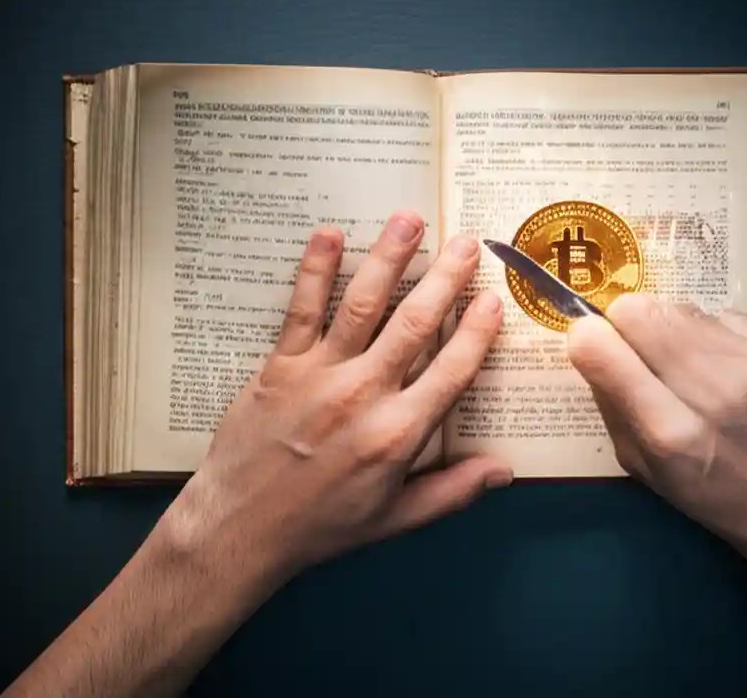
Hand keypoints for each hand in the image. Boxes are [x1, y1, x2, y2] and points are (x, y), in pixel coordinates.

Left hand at [172, 211, 511, 574]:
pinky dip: (315, 269)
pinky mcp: (280, 366)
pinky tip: (330, 234)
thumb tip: (505, 470)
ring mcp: (320, 375)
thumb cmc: (321, 527)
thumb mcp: (395, 519)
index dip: (477, 332)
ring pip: (362, 304)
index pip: (452, 371)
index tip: (493, 297)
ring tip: (409, 219)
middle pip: (414, 324)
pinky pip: (301, 309)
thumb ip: (452, 491)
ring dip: (388, 257)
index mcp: (399, 434)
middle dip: (444, 278)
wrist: (241, 528)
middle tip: (466, 241)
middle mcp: (364, 395)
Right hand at [565, 294, 746, 559]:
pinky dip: (706, 334)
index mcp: (671, 434)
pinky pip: (718, 315)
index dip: (587, 338)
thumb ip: (615, 409)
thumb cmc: (716, 497)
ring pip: (678, 306)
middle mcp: (713, 391)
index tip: (588, 344)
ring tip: (681, 362)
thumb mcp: (648, 472)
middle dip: (624, 324)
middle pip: (640, 312)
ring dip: (666, 328)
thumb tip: (589, 348)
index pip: (607, 351)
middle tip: (633, 350)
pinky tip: (720, 365)